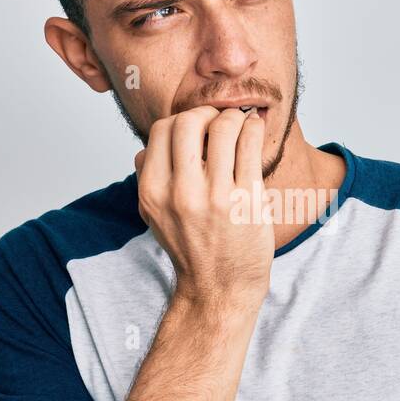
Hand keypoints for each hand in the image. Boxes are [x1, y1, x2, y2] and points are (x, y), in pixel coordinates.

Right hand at [134, 106, 274, 310]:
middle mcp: (181, 193)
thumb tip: (145, 149)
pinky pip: (250, 144)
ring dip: (235, 118)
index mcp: (153, 192)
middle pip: (189, 121)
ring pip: (224, 127)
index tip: (197, 127)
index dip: (181, 119)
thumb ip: (146, 180)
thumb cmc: (191, 247)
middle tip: (219, 122)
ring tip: (241, 126)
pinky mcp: (247, 200)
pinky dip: (253, 129)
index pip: (162, 130)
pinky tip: (254, 132)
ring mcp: (216, 196)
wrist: (219, 288)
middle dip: (207, 113)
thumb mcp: (154, 217)